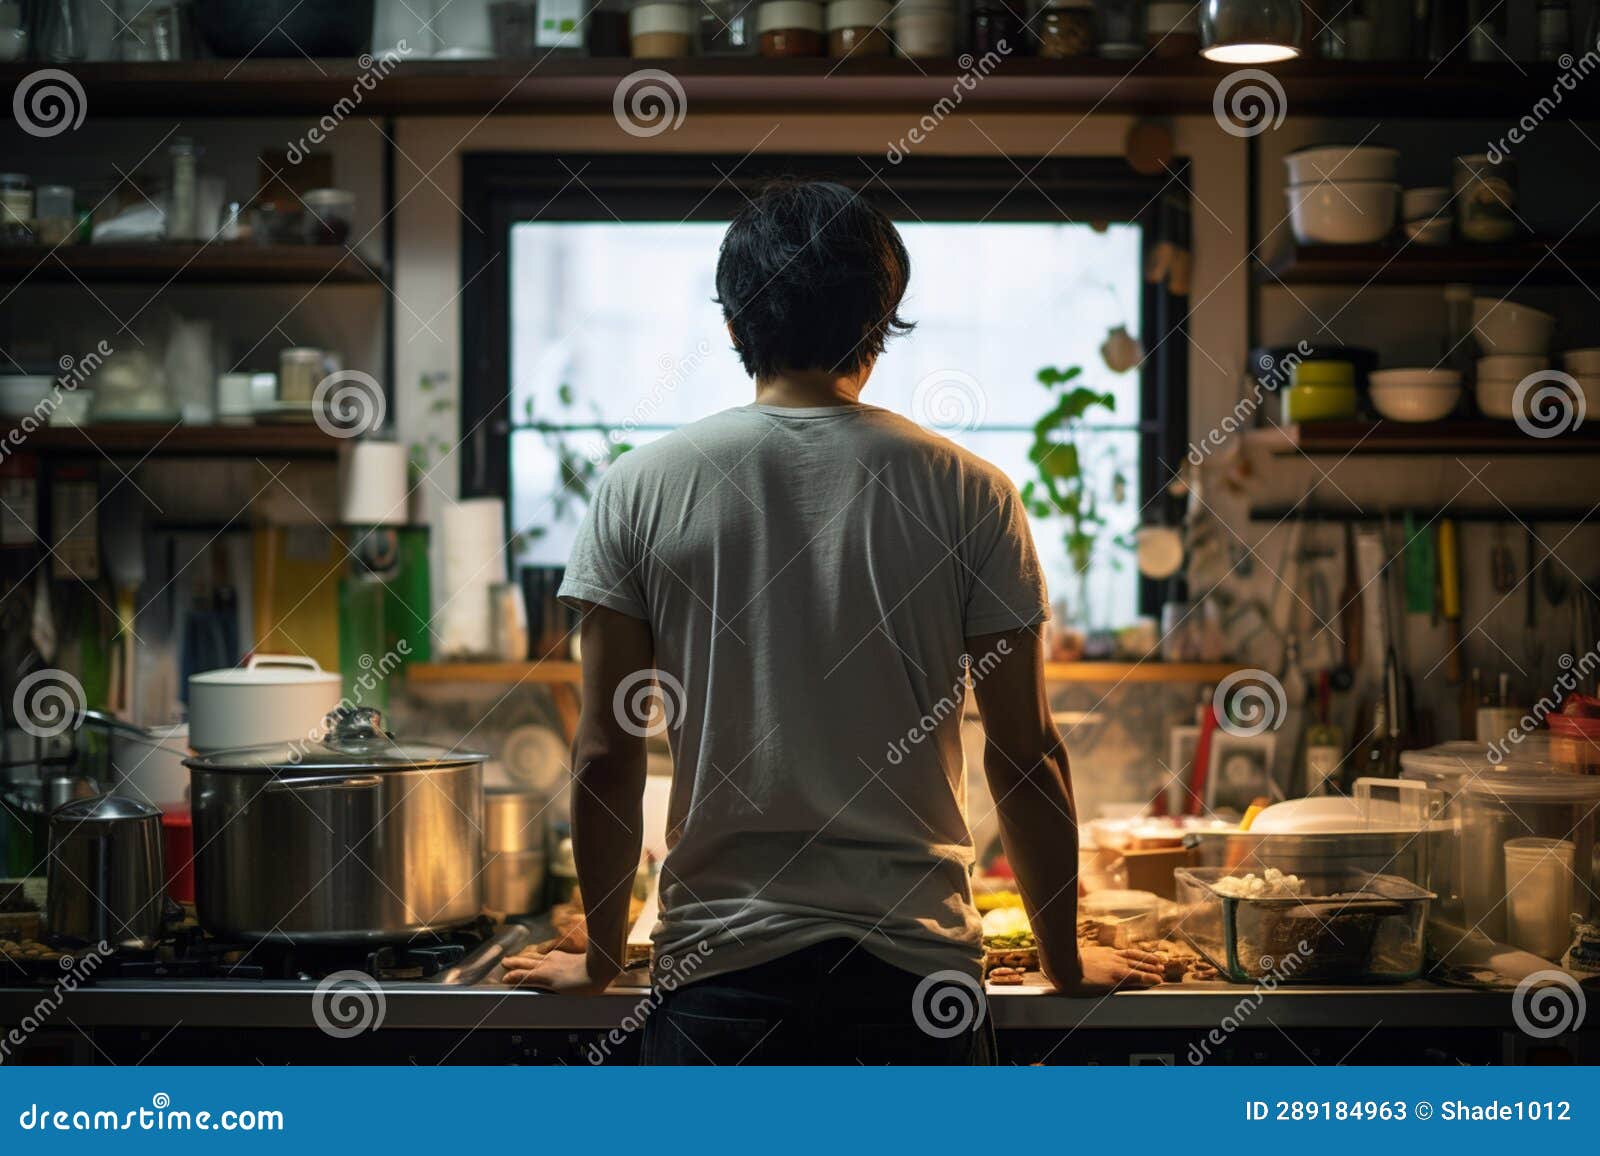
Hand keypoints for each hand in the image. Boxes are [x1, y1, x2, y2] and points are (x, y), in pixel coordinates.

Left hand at [501, 949, 619, 994]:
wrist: (601, 968)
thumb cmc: (600, 967)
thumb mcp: (590, 965)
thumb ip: (585, 962)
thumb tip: (589, 962)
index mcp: (562, 958)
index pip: (544, 957)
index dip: (533, 958)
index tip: (527, 957)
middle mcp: (553, 960)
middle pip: (532, 958)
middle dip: (520, 959)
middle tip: (507, 960)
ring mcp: (548, 967)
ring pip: (526, 965)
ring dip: (514, 964)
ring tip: (504, 964)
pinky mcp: (546, 976)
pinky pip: (526, 976)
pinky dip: (515, 976)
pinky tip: (506, 978)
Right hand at [1045, 945, 1165, 994]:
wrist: (1064, 965)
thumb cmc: (1065, 963)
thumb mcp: (1076, 957)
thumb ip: (1083, 958)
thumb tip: (1078, 961)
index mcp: (1103, 952)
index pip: (1123, 953)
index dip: (1136, 955)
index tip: (1144, 956)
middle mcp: (1112, 956)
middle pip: (1134, 957)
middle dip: (1148, 960)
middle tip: (1159, 962)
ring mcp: (1115, 965)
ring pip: (1139, 965)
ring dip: (1152, 968)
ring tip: (1161, 970)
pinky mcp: (1117, 975)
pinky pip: (1138, 976)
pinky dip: (1150, 977)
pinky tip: (1158, 979)